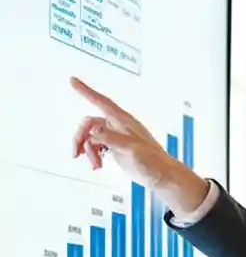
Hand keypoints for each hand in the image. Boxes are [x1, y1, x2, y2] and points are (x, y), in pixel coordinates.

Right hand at [70, 77, 208, 215]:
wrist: (162, 176)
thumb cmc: (154, 162)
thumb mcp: (133, 149)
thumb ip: (113, 139)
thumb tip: (94, 134)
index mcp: (124, 121)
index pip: (102, 102)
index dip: (86, 91)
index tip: (72, 80)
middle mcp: (118, 126)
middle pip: (89, 123)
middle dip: (80, 137)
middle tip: (76, 153)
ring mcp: (116, 136)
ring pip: (90, 136)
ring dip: (86, 150)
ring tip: (94, 165)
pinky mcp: (114, 147)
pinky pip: (95, 146)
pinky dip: (92, 155)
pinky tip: (97, 165)